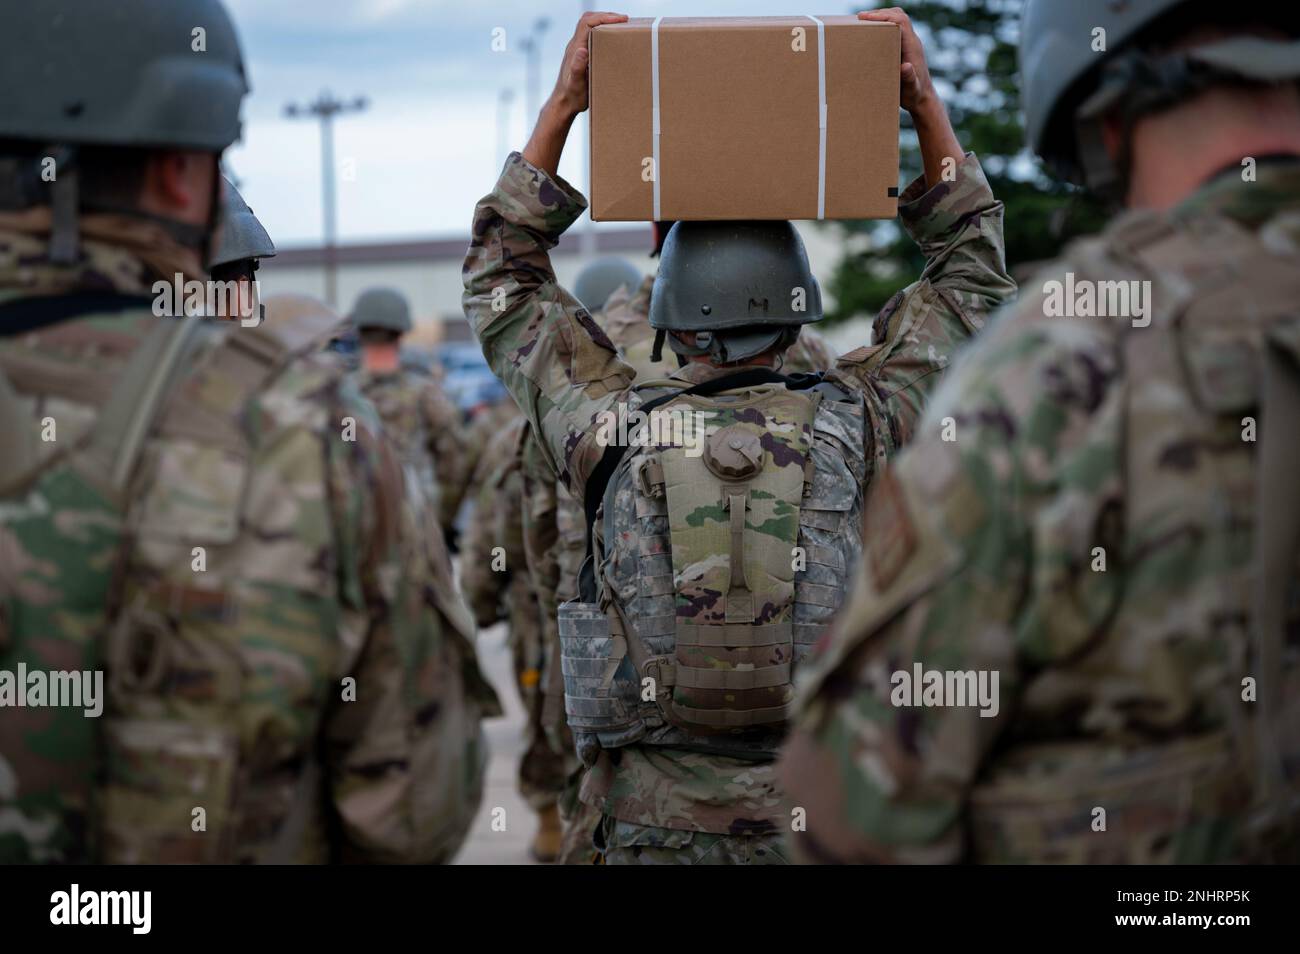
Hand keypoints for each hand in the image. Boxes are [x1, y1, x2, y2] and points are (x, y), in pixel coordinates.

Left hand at [524, 12, 626, 175]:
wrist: (563, 104)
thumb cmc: (571, 97)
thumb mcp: (576, 84)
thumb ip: (577, 67)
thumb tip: (581, 50)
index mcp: (575, 48)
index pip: (588, 22)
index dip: (604, 17)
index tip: (621, 20)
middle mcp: (575, 45)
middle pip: (589, 19)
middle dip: (607, 16)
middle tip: (625, 20)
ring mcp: (578, 50)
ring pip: (590, 26)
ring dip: (605, 22)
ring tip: (622, 26)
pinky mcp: (581, 56)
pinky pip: (592, 36)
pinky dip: (603, 32)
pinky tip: (614, 40)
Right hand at [858, 7, 935, 115]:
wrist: (922, 98)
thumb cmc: (915, 95)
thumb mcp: (911, 89)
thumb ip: (909, 78)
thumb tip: (906, 66)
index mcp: (912, 46)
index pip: (899, 20)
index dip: (882, 15)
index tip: (865, 17)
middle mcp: (911, 41)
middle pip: (898, 15)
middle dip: (880, 13)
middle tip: (861, 17)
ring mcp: (908, 43)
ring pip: (896, 20)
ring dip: (881, 17)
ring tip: (864, 22)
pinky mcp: (904, 48)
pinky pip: (894, 30)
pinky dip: (883, 26)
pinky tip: (871, 34)